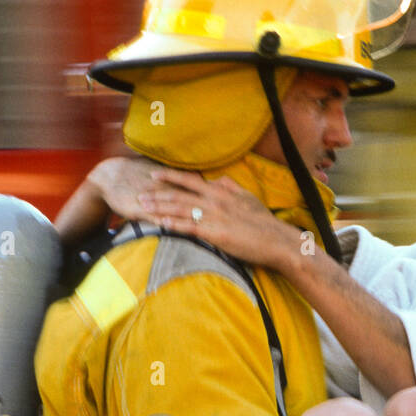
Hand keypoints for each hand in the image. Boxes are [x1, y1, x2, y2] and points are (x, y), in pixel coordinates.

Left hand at [136, 165, 296, 268]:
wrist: (277, 240)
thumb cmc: (264, 222)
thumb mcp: (248, 198)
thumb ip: (231, 187)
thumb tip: (219, 180)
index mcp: (221, 191)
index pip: (190, 180)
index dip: (170, 176)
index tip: (154, 174)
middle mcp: (214, 200)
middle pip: (179, 194)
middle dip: (157, 193)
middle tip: (139, 192)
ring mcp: (213, 216)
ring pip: (180, 208)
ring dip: (159, 206)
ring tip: (142, 206)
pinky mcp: (215, 233)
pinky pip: (188, 227)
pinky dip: (172, 223)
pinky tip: (158, 222)